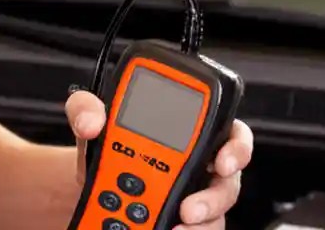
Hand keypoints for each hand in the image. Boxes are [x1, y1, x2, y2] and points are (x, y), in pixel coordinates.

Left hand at [66, 90, 253, 228]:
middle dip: (214, 199)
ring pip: (213, 215)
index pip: (231, 133)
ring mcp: (193, 197)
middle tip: (189, 210)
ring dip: (198, 226)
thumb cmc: (103, 140)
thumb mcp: (90, 116)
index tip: (222, 163)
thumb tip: (90, 122)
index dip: (238, 148)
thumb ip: (87, 106)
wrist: (89, 179)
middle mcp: (200, 165)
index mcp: (190, 130)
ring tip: (172, 228)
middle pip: (228, 183)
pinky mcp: (182, 222)